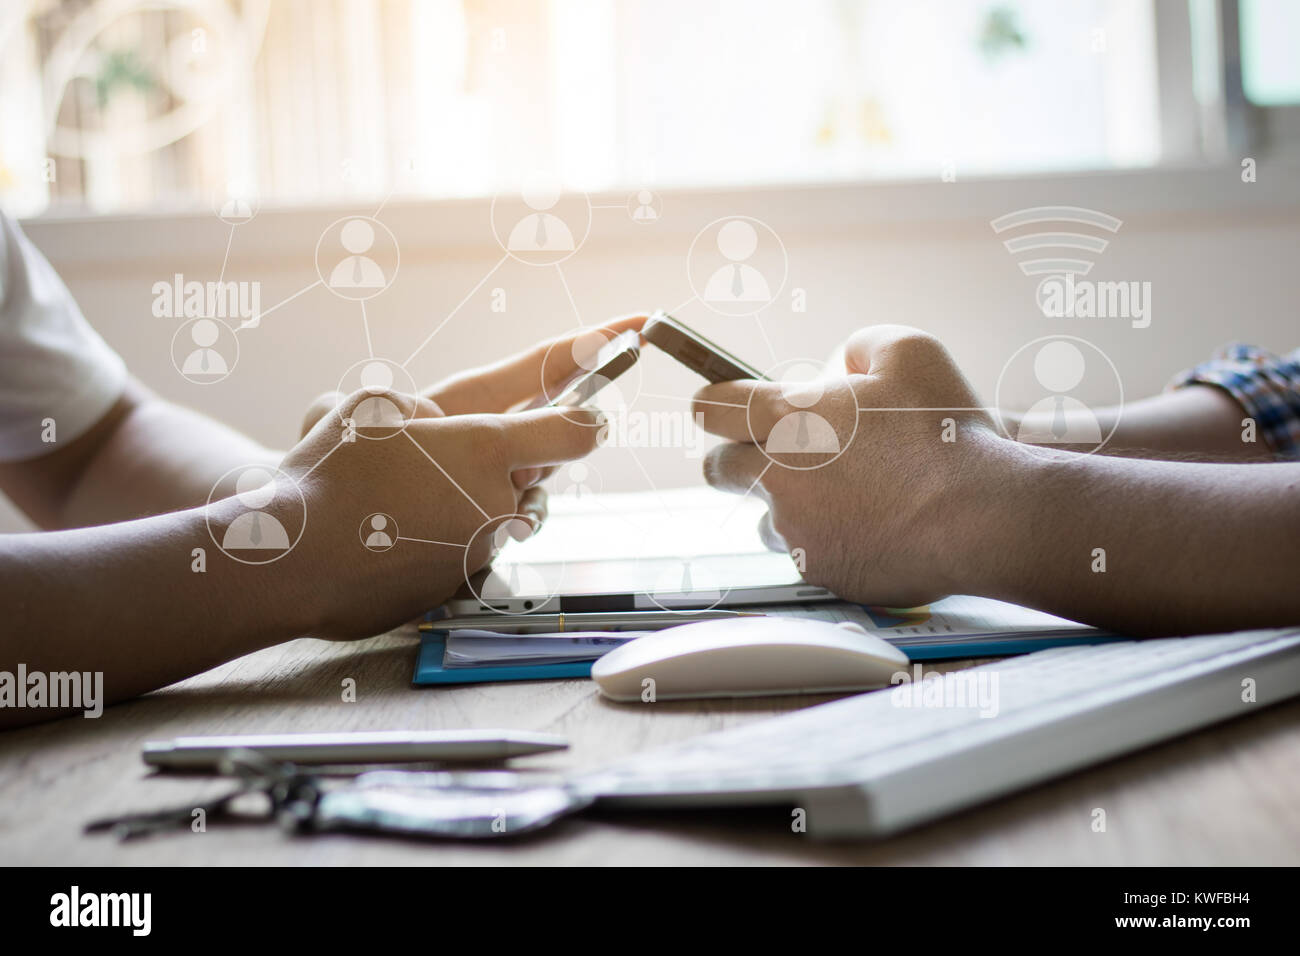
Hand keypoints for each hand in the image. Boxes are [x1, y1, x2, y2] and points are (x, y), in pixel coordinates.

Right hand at [260, 318, 644, 638]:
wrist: (293, 562)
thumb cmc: (327, 476)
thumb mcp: (374, 405)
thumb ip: (435, 405)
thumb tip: (452, 417)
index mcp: (484, 448)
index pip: (577, 430)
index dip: (589, 418)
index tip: (594, 415)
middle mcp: (497, 501)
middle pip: (539, 476)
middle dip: (517, 463)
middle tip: (462, 457)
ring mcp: (484, 548)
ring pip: (506, 514)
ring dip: (479, 500)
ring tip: (415, 497)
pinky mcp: (465, 586)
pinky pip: (475, 549)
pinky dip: (451, 538)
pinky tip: (404, 533)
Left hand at [694, 325, 1009, 606]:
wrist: (979, 517)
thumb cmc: (946, 433)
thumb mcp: (911, 352)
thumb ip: (861, 346)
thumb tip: (843, 363)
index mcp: (790, 418)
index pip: (711, 407)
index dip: (713, 404)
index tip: (722, 407)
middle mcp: (778, 476)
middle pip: (718, 469)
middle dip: (737, 459)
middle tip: (779, 454)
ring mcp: (795, 529)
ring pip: (765, 517)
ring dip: (788, 506)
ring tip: (846, 496)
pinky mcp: (819, 570)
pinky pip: (804, 554)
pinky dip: (827, 541)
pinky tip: (872, 527)